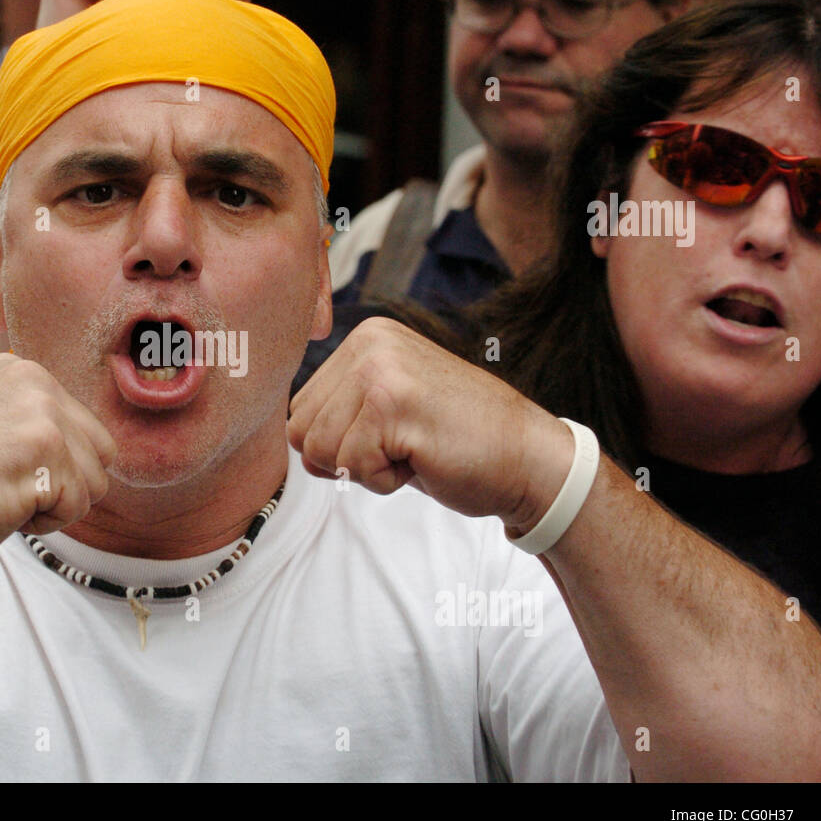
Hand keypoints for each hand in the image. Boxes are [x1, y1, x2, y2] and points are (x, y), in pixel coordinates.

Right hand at [0, 353, 116, 570]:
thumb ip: (38, 422)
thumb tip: (100, 449)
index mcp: (22, 371)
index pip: (86, 430)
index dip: (52, 466)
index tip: (1, 465)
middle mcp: (35, 382)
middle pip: (101, 454)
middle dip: (64, 484)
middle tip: (6, 484)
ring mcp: (41, 413)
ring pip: (96, 483)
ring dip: (55, 505)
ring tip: (4, 493)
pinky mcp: (43, 451)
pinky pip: (78, 506)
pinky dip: (46, 522)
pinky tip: (4, 507)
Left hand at [286, 317, 572, 533]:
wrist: (529, 460)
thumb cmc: (457, 444)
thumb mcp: (385, 413)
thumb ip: (337, 415)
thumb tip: (292, 436)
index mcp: (364, 339)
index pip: (299, 412)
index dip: (339, 444)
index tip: (392, 434)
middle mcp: (368, 343)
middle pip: (301, 432)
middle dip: (348, 457)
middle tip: (405, 444)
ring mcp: (380, 370)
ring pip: (321, 451)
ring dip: (366, 469)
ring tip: (414, 448)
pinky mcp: (393, 404)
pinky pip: (352, 467)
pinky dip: (385, 481)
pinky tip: (423, 458)